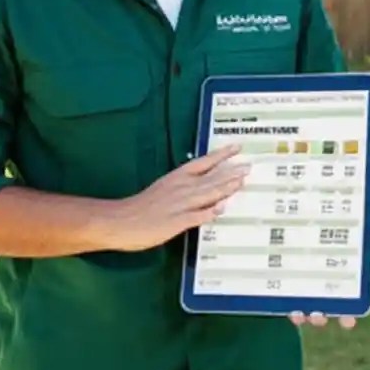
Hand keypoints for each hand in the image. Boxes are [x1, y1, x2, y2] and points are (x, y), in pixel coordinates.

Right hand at [108, 145, 249, 251]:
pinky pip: (196, 216)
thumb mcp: (163, 190)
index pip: (203, 162)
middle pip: (210, 178)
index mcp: (176, 178)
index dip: (221, 155)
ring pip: (207, 193)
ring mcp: (179, 205)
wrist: (120, 220)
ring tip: (242, 181)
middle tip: (249, 166)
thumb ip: (183, 188)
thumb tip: (202, 187)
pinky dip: (208, 212)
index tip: (237, 147)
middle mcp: (181, 188)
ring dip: (226, 188)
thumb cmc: (141, 207)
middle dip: (231, 172)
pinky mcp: (175, 222)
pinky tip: (221, 210)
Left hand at [290, 219, 369, 328]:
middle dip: (322, 317)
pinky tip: (287, 306)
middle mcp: (321, 284)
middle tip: (320, 317)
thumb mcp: (356, 224)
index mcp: (340, 277)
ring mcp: (301, 283)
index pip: (346, 302)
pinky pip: (283, 297)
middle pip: (323, 307)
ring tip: (302, 313)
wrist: (298, 211)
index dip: (348, 315)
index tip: (348, 323)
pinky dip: (286, 304)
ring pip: (302, 305)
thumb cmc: (333, 221)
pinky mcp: (283, 280)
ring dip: (303, 314)